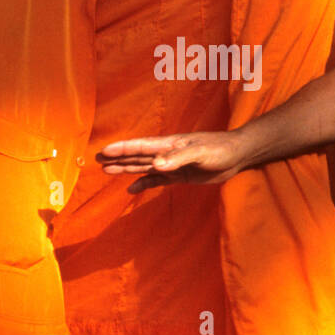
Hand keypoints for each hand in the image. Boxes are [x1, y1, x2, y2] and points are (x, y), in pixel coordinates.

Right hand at [98, 130, 248, 190]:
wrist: (236, 155)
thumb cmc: (219, 149)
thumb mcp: (199, 153)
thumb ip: (177, 158)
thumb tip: (155, 166)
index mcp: (169, 145)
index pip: (141, 146)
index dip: (123, 149)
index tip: (104, 150)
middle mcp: (167, 154)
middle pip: (137, 156)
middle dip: (118, 158)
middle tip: (97, 159)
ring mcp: (172, 164)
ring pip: (144, 167)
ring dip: (126, 168)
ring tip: (106, 170)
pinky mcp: (180, 175)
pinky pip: (157, 181)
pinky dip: (144, 184)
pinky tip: (132, 189)